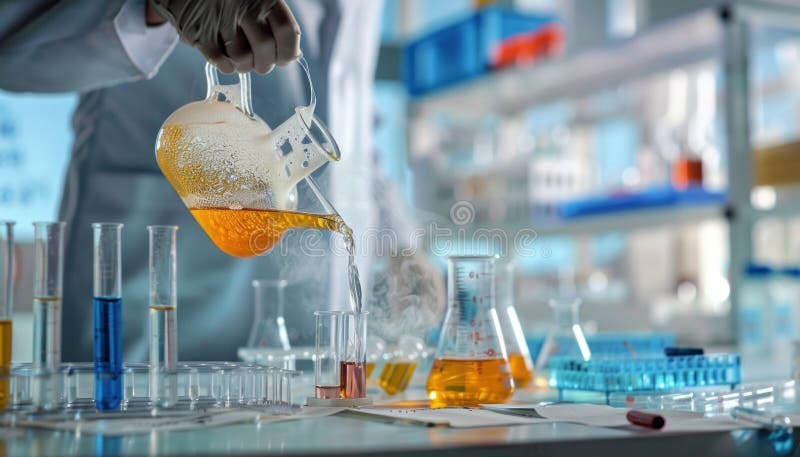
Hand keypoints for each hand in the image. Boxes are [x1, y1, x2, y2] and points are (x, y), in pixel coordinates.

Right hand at [148, 0, 300, 73]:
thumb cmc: (229, 0)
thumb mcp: (255, 0)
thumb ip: (275, 22)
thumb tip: (295, 55)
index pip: (287, 31)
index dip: (287, 52)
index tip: (283, 59)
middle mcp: (243, 5)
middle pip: (265, 48)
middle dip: (264, 64)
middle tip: (260, 63)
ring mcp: (220, 18)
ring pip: (242, 58)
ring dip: (245, 66)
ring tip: (241, 60)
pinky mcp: (199, 32)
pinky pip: (220, 61)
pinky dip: (226, 66)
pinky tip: (226, 59)